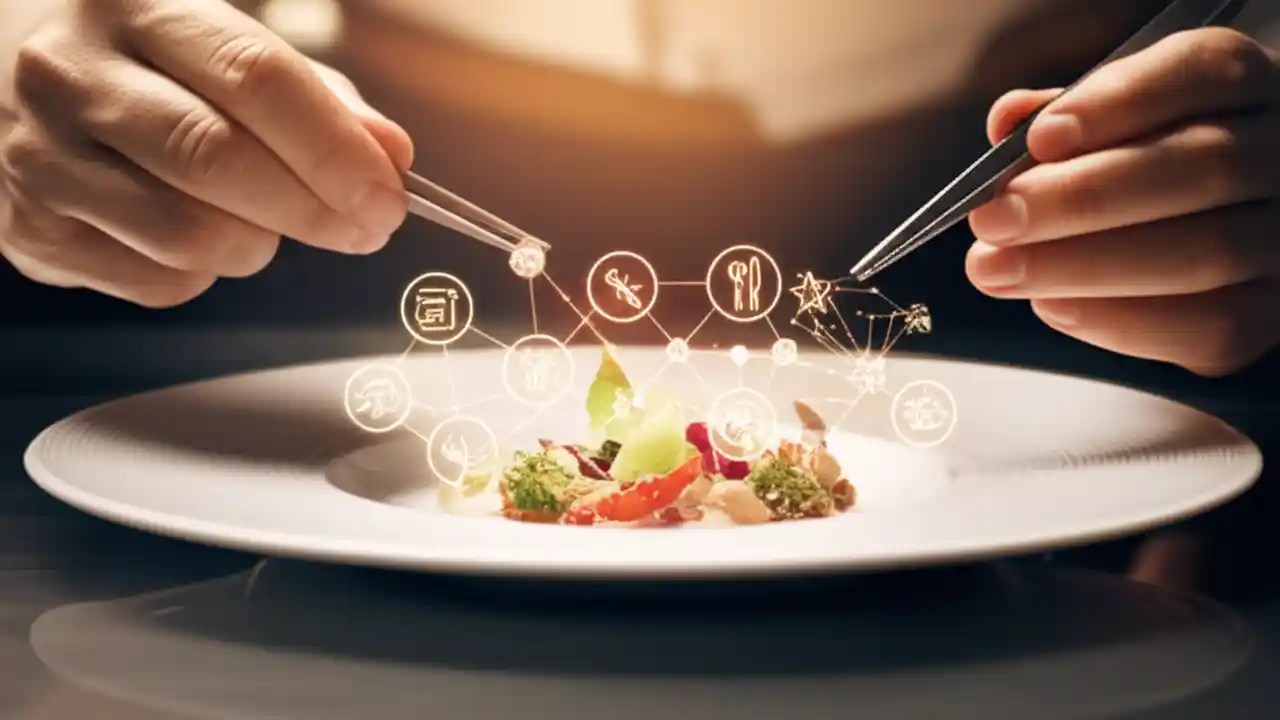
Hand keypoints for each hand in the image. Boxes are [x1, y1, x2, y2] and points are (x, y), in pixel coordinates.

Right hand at [0, 0, 412, 306]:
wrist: (5, 75)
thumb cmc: (147, 64)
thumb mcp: (224, 46)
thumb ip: (316, 98)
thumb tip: (391, 155)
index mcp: (134, 4)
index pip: (255, 77)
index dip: (335, 148)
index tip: (388, 194)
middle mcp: (70, 73)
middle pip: (218, 160)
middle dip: (316, 209)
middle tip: (366, 227)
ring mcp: (37, 157)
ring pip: (190, 236)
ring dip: (258, 244)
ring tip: (262, 219)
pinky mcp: (30, 233)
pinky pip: (158, 283)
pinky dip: (205, 274)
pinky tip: (194, 234)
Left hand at [966, 28, 1279, 375]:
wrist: (1216, 233)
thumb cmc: (1148, 166)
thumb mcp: (1116, 122)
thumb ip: (1067, 116)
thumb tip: (1010, 121)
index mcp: (1245, 88)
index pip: (1202, 73)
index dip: (1119, 102)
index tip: (1039, 137)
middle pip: (1202, 167)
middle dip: (1080, 198)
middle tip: (993, 220)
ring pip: (1206, 252)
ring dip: (1082, 265)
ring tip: (997, 269)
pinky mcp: (1272, 314)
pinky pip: (1211, 326)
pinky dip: (1119, 319)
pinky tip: (1053, 304)